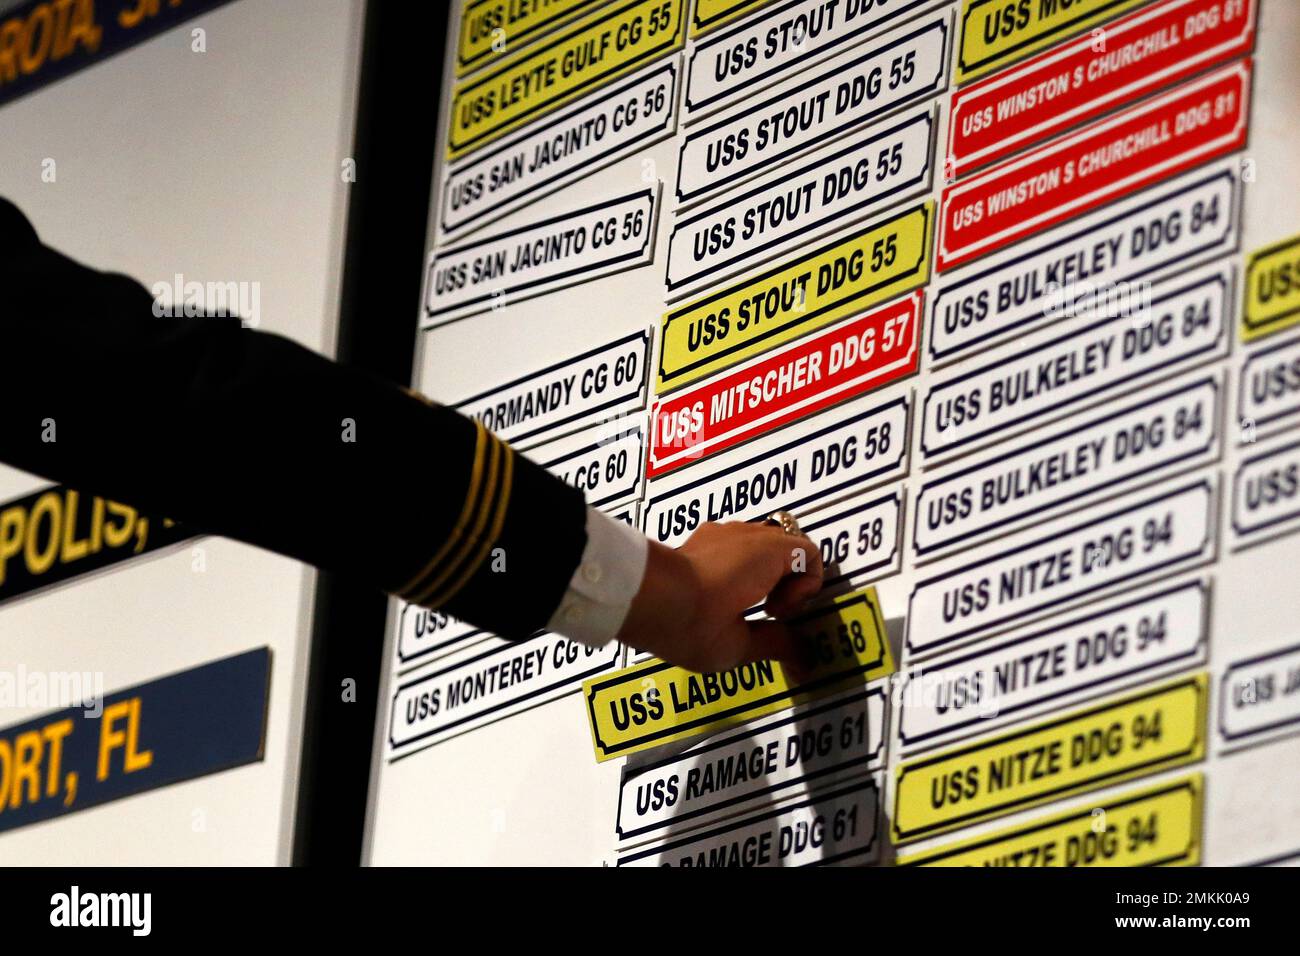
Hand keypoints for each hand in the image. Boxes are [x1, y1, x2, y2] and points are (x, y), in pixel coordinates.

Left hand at [616, 521, 823, 671]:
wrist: (639, 600)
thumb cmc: (694, 622)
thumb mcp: (741, 644)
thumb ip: (780, 646)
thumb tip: (807, 662)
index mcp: (767, 553)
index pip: (810, 554)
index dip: (806, 589)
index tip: (780, 614)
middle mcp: (745, 533)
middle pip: (785, 547)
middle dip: (786, 581)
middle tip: (768, 612)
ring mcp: (718, 533)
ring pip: (757, 546)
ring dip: (762, 574)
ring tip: (743, 608)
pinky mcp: (695, 541)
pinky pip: (732, 547)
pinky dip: (738, 569)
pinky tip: (718, 598)